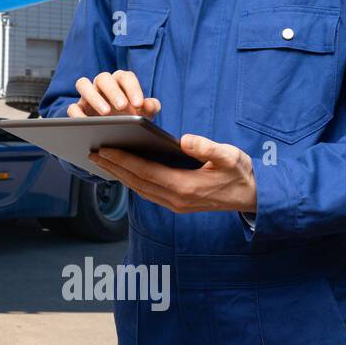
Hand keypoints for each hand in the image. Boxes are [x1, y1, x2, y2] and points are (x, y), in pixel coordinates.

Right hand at [67, 70, 160, 118]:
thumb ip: (150, 108)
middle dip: (113, 91)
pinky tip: (88, 124)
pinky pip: (72, 106)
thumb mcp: (144, 115)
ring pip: (83, 84)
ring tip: (106, 113)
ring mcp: (87, 95)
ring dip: (93, 96)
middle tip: (122, 107)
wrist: (117, 131)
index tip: (139, 104)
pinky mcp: (78, 109)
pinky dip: (77, 113)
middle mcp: (102, 85)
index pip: (125, 77)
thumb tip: (150, 104)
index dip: (132, 88)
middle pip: (103, 78)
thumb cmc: (132, 118)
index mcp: (120, 82)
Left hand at [88, 133, 256, 213]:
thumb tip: (185, 140)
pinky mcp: (177, 204)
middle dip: (113, 167)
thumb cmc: (241, 173)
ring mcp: (175, 205)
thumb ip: (208, 148)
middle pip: (136, 182)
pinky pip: (147, 192)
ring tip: (101, 160)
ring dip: (119, 175)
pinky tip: (122, 171)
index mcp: (185, 187)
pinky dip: (132, 181)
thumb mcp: (231, 156)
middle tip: (92, 152)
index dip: (123, 160)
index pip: (146, 172)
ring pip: (139, 189)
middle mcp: (176, 199)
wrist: (253, 197)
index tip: (104, 149)